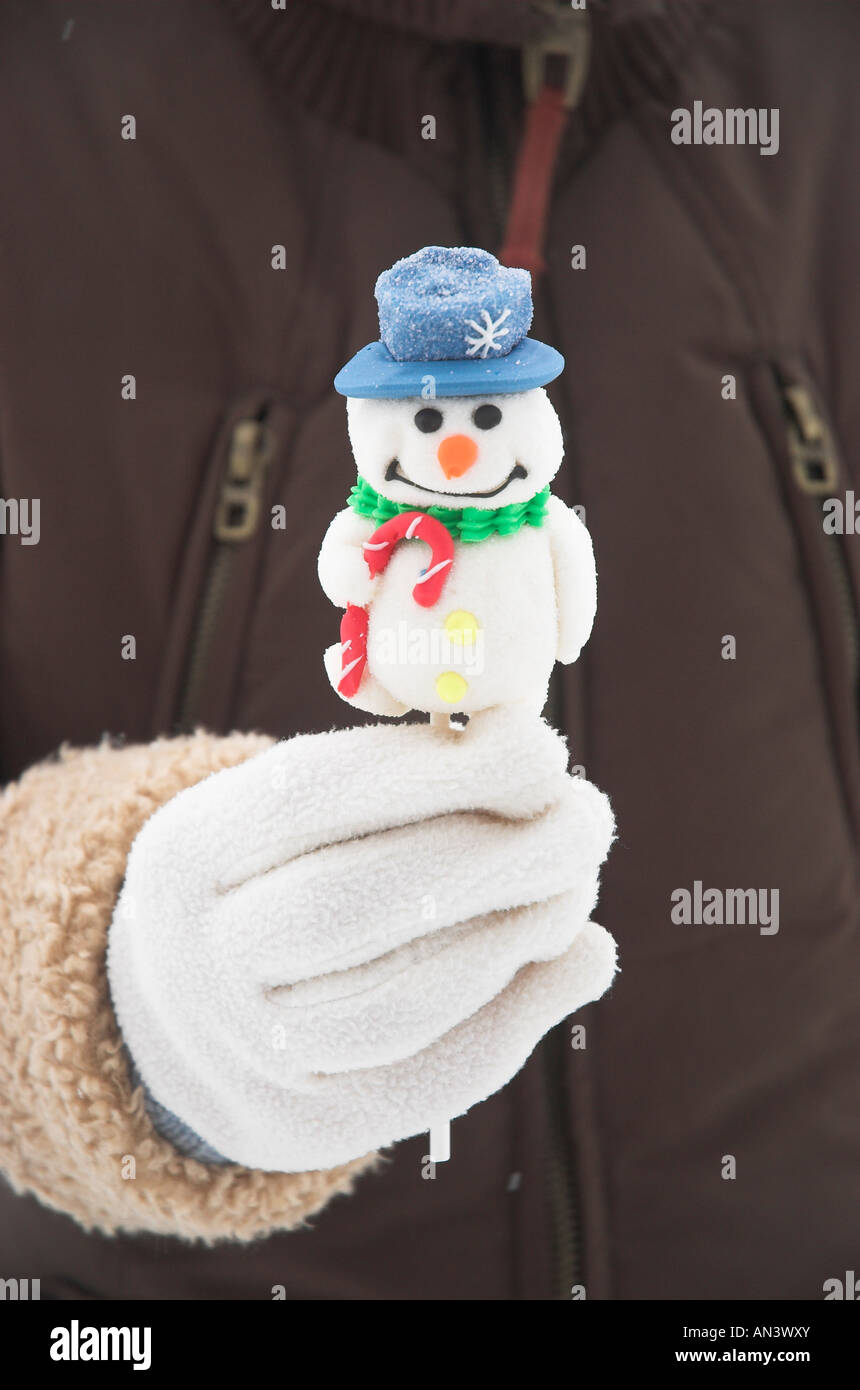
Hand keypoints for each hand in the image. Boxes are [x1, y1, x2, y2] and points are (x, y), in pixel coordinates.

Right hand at [108, 708, 616, 1171]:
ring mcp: (248, 1058)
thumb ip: (400, 782)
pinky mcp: (309, 1123)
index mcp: (189, 854)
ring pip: (398, 1003)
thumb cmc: (278, 877)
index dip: (441, 771)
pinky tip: (582, 960)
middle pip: (356, 905)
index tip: (541, 747)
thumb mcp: (295, 811)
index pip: (316, 798)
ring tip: (579, 884)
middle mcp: (199, 963)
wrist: (192, 1014)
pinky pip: (430, 1081)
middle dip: (496, 855)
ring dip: (515, 935)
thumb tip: (541, 769)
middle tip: (587, 817)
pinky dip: (522, 1015)